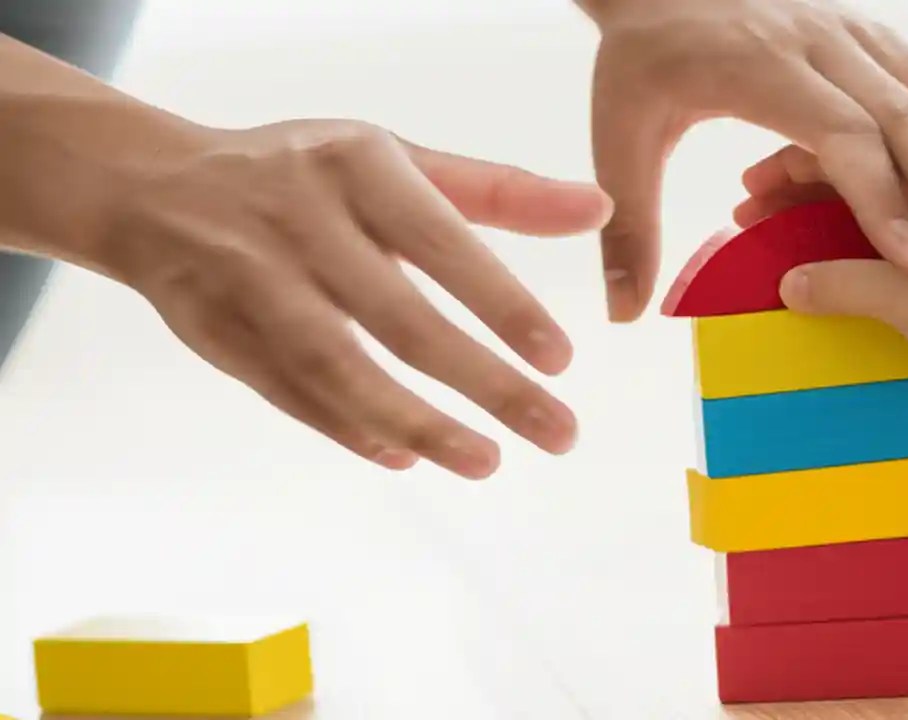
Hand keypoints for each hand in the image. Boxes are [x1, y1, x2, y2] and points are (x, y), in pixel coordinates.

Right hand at [99, 119, 611, 477]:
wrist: (158, 190)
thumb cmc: (306, 174)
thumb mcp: (397, 161)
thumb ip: (500, 191)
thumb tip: (597, 207)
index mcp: (356, 167)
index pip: (442, 244)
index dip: (503, 306)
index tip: (560, 361)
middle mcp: (300, 222)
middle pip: (399, 319)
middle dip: (485, 385)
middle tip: (557, 433)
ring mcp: (251, 282)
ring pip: (339, 368)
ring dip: (416, 423)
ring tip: (486, 462)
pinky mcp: (218, 335)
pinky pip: (292, 394)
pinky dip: (350, 429)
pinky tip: (408, 454)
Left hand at [586, 0, 907, 320]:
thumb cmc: (639, 60)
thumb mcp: (618, 138)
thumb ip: (627, 229)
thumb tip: (623, 317)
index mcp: (762, 67)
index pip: (839, 136)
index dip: (881, 201)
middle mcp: (818, 41)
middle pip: (902, 116)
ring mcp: (848, 28)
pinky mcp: (863, 30)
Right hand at [737, 145, 907, 402]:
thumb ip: (843, 286)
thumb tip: (786, 285)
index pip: (841, 151)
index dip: (787, 167)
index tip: (749, 192)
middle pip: (842, 178)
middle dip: (788, 192)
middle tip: (746, 216)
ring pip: (852, 216)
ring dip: (806, 227)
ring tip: (766, 248)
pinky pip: (866, 258)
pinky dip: (831, 261)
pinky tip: (807, 284)